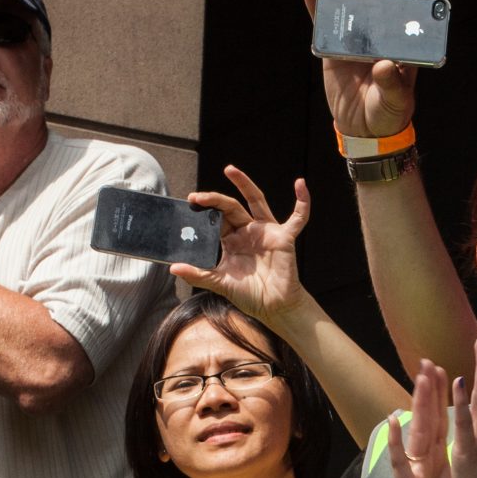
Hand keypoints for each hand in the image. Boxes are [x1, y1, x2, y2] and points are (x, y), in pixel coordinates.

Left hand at [171, 166, 310, 325]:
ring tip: (230, 170)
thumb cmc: (249, 295)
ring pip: (256, 200)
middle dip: (214, 199)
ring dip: (245, 184)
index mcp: (232, 240)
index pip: (216, 219)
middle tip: (197, 197)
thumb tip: (173, 268)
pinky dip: (302, 202)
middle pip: (230, 207)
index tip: (190, 205)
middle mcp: (248, 232)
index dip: (204, 211)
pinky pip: (297, 218)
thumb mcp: (219, 283)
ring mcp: (266, 232)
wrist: (273, 307)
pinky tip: (300, 184)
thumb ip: (198, 274)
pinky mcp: (284, 237)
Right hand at [302, 0, 417, 139]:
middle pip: (378, 5)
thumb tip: (384, 65)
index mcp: (400, 45)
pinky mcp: (335, 50)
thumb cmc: (387, 113)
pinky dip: (317, 7)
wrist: (363, 129)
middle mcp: (380, 38)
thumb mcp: (396, 101)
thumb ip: (392, 84)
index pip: (405, 14)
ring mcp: (356, 41)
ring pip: (353, 9)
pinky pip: (325, 25)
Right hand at [373, 361, 460, 477]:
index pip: (442, 421)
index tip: (445, 369)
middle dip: (428, 392)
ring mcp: (413, 470)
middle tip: (428, 361)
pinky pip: (400, 461)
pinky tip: (393, 421)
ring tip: (419, 379)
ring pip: (415, 432)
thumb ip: (460, 464)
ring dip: (417, 405)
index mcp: (438, 458)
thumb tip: (475, 449)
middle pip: (427, 419)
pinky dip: (396, 442)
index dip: (443, 397)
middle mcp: (424, 459)